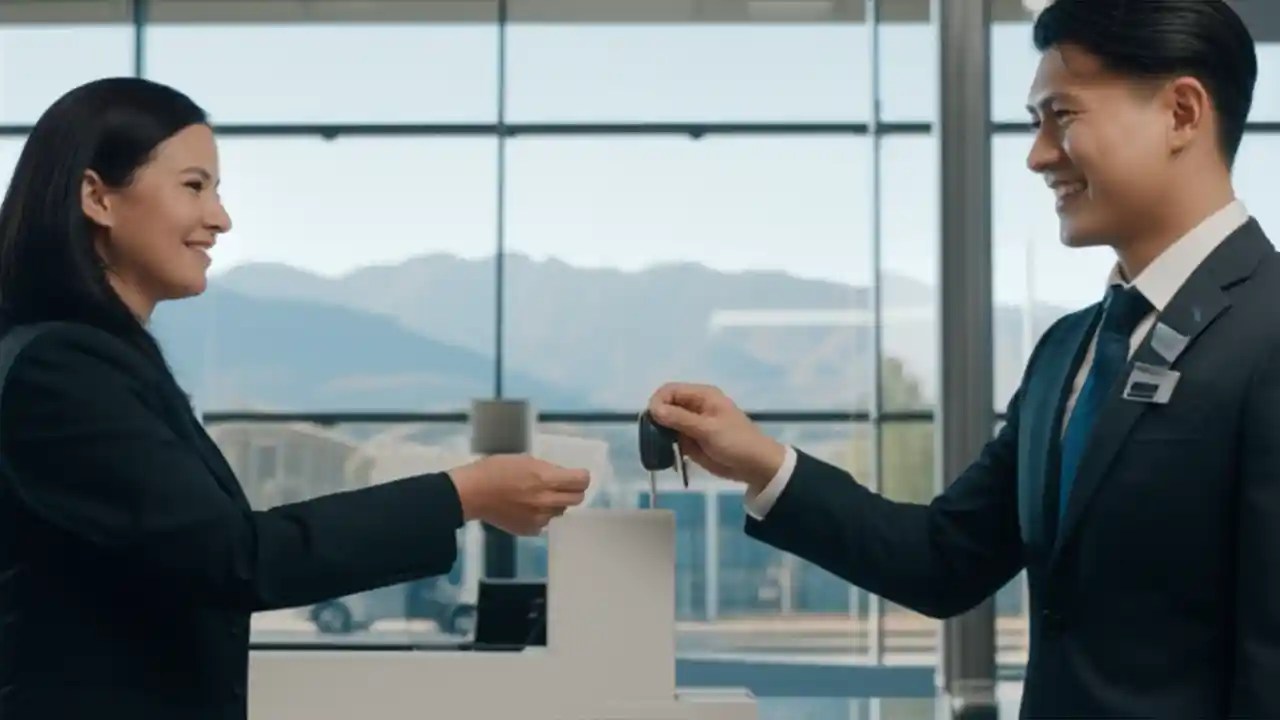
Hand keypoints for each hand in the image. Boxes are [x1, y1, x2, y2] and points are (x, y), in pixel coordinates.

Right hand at [446, 455, 590, 535]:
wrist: (472, 493)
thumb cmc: (495, 469)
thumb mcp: (525, 460)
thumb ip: (546, 470)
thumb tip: (560, 477)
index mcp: (546, 479)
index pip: (581, 481)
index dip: (582, 477)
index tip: (578, 475)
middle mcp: (547, 500)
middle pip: (577, 499)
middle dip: (574, 491)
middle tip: (564, 486)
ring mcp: (539, 518)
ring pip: (561, 511)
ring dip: (556, 503)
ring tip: (540, 497)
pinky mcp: (530, 530)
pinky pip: (546, 522)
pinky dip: (542, 515)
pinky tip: (528, 508)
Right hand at [648, 382, 785, 492]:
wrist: (755, 466)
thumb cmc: (735, 442)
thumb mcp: (707, 429)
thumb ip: (680, 418)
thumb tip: (653, 409)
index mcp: (702, 396)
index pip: (669, 391)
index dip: (658, 402)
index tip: (653, 420)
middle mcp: (694, 407)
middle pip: (665, 406)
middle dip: (657, 420)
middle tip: (654, 437)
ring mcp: (692, 425)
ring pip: (666, 424)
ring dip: (660, 435)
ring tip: (660, 448)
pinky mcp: (691, 441)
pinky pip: (672, 440)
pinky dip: (667, 446)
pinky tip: (667, 456)